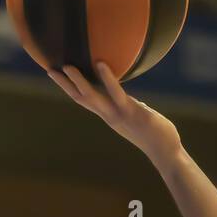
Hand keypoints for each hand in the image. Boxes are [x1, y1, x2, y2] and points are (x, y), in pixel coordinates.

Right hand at [48, 64, 182, 166]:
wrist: (166, 153)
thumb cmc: (157, 134)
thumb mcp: (140, 118)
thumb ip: (133, 109)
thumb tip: (136, 103)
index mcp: (110, 115)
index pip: (85, 100)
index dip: (70, 88)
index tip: (57, 76)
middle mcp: (109, 115)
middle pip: (81, 98)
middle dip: (64, 84)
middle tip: (49, 69)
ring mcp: (118, 114)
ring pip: (92, 96)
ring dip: (78, 81)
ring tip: (67, 66)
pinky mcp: (131, 112)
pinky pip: (116, 93)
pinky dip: (108, 78)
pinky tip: (101, 64)